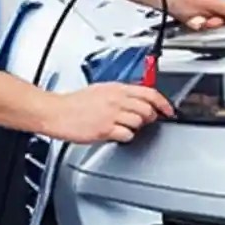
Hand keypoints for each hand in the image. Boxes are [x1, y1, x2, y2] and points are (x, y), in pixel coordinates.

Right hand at [41, 83, 175, 143]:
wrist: (56, 112)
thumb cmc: (74, 103)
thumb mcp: (100, 90)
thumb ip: (120, 94)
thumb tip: (137, 99)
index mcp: (116, 88)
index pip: (149, 92)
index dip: (163, 103)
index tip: (168, 110)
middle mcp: (116, 99)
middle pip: (147, 108)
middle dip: (150, 117)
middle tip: (145, 121)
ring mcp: (111, 114)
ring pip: (139, 122)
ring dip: (136, 127)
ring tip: (124, 127)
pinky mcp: (105, 129)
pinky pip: (127, 135)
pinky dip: (125, 136)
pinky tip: (117, 134)